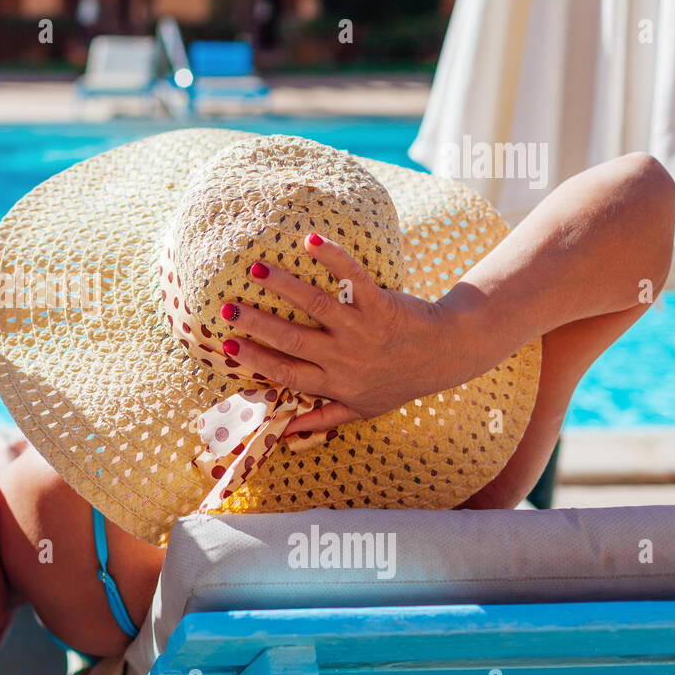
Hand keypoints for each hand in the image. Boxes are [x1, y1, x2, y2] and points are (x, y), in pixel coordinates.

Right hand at [219, 233, 468, 435]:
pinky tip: (310, 240)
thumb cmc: (400, 381)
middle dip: (256, 323)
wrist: (448, 354)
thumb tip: (283, 433)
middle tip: (226, 307)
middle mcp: (344, 357)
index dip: (255, 360)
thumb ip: (322, 418)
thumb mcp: (362, 409)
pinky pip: (353, 278)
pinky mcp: (379, 303)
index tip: (227, 345)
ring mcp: (361, 329)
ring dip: (284, 287)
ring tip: (255, 269)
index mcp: (334, 383)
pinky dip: (333, 258)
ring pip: (316, 306)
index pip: (286, 373)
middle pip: (292, 339)